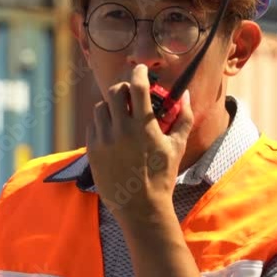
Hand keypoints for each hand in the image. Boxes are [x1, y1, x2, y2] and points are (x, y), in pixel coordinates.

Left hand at [86, 64, 193, 223]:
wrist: (140, 207)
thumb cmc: (162, 176)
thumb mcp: (176, 146)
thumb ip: (183, 117)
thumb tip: (185, 94)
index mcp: (143, 127)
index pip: (137, 87)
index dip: (139, 73)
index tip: (141, 69)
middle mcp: (120, 130)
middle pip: (115, 92)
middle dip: (123, 87)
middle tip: (130, 92)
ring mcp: (103, 140)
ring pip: (101, 107)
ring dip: (111, 105)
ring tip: (121, 113)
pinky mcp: (92, 150)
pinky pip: (93, 125)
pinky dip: (102, 122)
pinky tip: (112, 129)